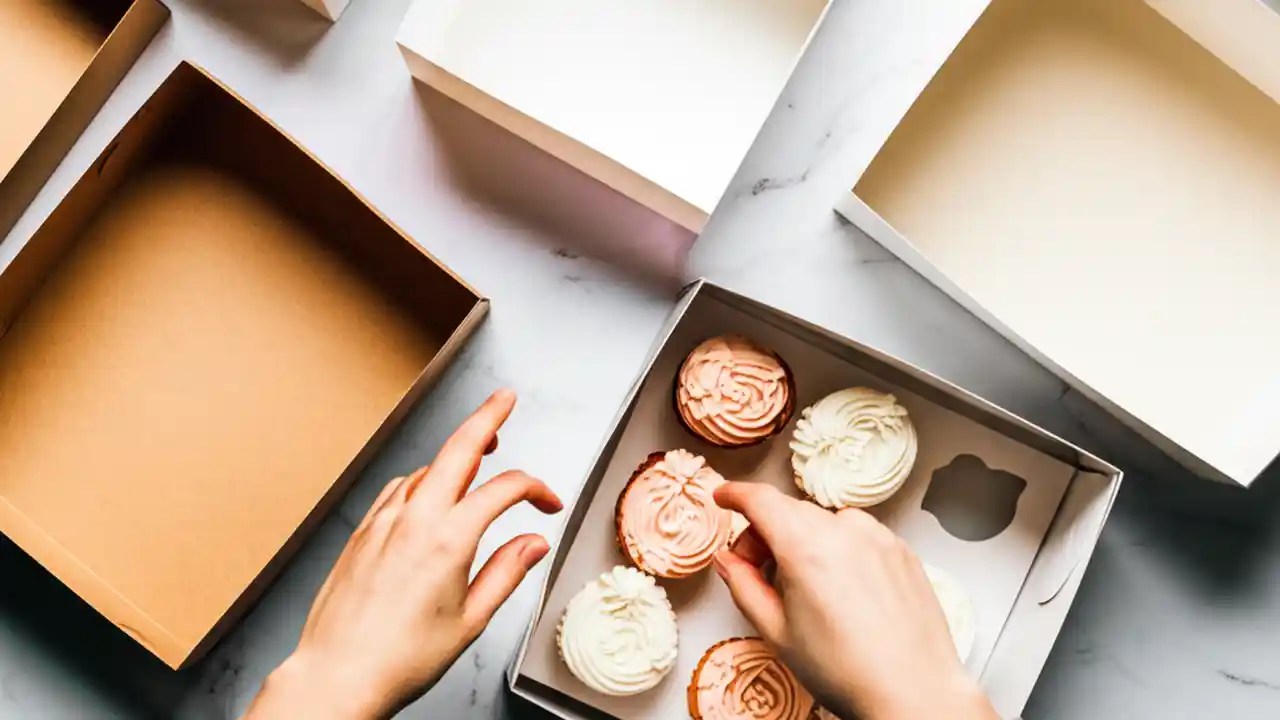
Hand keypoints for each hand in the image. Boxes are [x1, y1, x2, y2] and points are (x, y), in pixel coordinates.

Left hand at [246, 390, 562, 719]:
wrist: (337, 674)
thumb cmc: (399, 658)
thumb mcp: (471, 620)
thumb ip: (507, 572)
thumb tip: (533, 543)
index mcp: (449, 539)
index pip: (504, 489)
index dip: (536, 489)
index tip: (548, 504)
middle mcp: (413, 520)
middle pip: (457, 448)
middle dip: (486, 417)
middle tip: (504, 400)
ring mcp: (383, 522)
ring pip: (425, 468)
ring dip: (454, 455)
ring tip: (475, 453)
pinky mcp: (361, 533)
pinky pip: (397, 490)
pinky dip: (422, 481)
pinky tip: (429, 493)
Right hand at [712, 483, 996, 719]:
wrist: (914, 693)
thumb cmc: (846, 672)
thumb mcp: (777, 632)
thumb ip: (744, 586)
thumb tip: (727, 561)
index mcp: (806, 547)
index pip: (761, 500)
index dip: (735, 494)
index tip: (724, 498)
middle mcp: (845, 531)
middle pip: (790, 511)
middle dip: (765, 531)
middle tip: (756, 569)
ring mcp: (879, 538)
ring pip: (826, 521)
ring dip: (805, 538)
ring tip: (805, 585)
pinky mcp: (902, 550)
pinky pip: (859, 534)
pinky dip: (840, 547)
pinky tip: (842, 588)